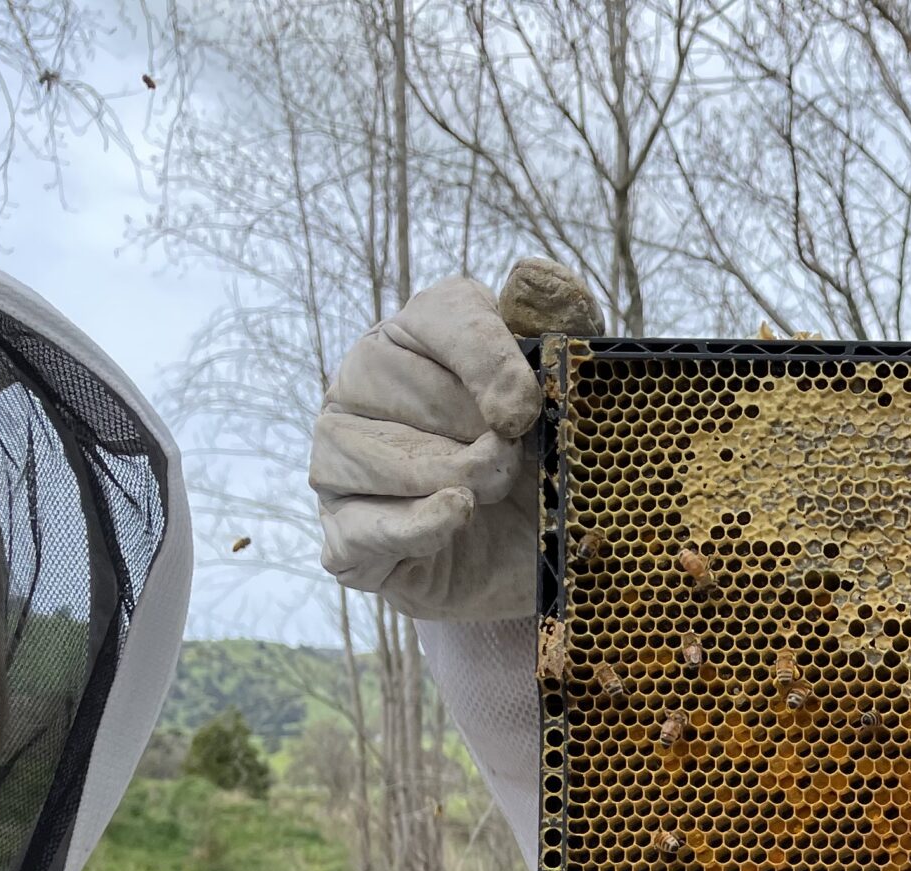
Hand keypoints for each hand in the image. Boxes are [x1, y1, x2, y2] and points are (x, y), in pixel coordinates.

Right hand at [310, 263, 597, 621]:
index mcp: (417, 335)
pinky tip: (458, 515)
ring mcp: (342, 461)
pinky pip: (365, 528)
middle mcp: (363, 386)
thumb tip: (540, 274)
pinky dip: (419, 525)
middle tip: (514, 459)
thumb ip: (563, 326)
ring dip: (456, 479)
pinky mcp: (345, 537)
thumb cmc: (546, 462)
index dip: (490, 361)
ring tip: (491, 493)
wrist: (536, 558)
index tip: (526, 410)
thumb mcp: (569, 394)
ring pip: (383, 459)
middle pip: (412, 391)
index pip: (442, 317)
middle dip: (481, 436)